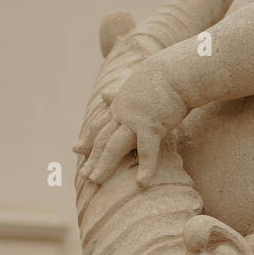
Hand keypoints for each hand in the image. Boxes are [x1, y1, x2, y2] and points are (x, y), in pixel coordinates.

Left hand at [79, 58, 187, 187]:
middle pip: (103, 139)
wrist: (177, 70)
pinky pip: (146, 151)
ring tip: (94, 181)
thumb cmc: (163, 76)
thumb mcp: (136, 85)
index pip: (100, 125)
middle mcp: (123, 113)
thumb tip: (103, 95)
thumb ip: (120, 94)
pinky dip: (145, 168)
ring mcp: (135, 120)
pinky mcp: (152, 126)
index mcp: (121, 105)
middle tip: (83, 175)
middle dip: (92, 158)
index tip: (76, 149)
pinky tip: (141, 184)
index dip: (87, 138)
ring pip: (114, 146)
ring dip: (104, 165)